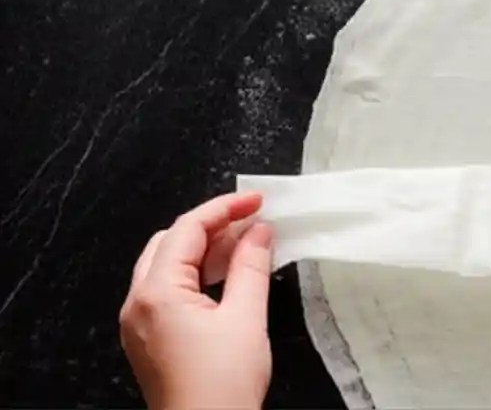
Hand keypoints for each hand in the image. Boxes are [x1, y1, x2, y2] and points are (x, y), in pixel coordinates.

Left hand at [119, 192, 273, 409]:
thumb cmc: (225, 382)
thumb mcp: (246, 318)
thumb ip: (251, 266)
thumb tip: (259, 231)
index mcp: (157, 293)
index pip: (186, 229)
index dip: (224, 208)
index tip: (258, 200)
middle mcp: (137, 303)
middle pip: (169, 243)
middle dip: (211, 226)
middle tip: (252, 221)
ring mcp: (138, 323)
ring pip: (166, 266)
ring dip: (203, 250)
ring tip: (246, 245)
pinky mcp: (148, 340)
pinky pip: (166, 291)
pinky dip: (195, 275)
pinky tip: (226, 277)